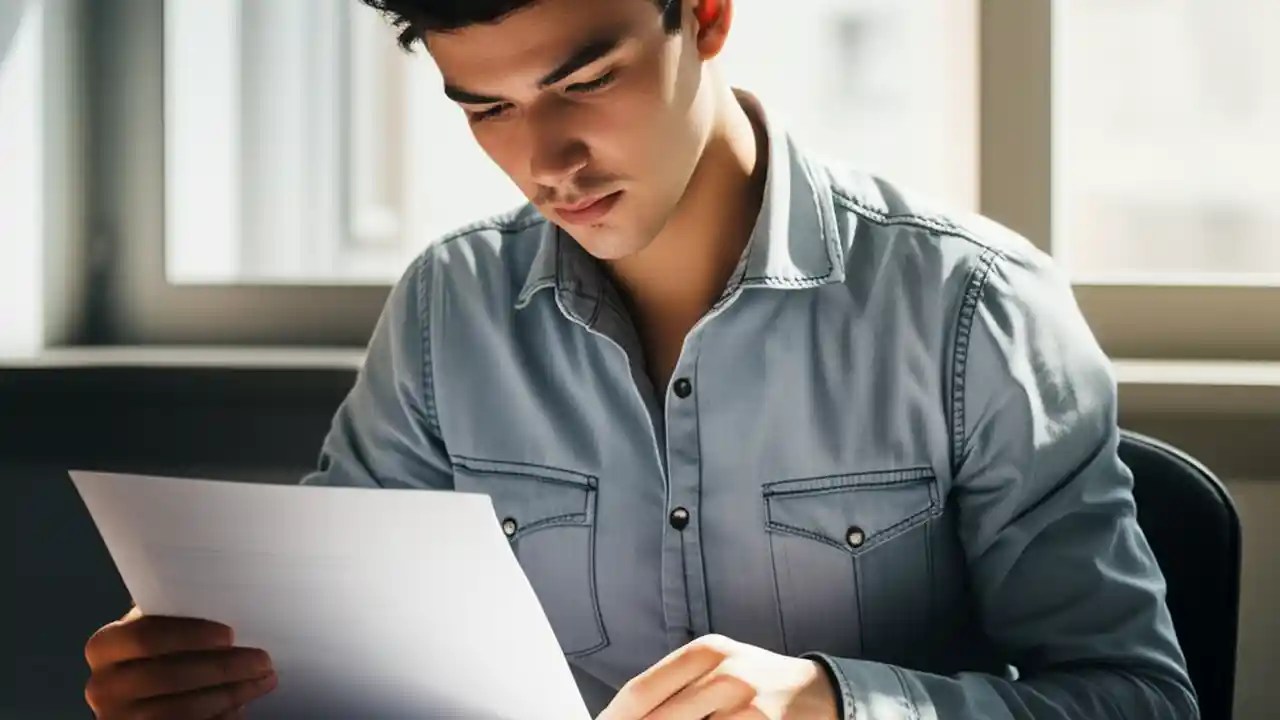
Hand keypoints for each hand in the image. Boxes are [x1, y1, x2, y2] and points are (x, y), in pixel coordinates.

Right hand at [84, 606, 276, 718]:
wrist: (141, 693)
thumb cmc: (163, 648)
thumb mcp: (160, 627)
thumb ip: (179, 614)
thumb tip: (230, 601)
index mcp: (105, 646)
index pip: (145, 637)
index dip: (190, 636)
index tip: (229, 634)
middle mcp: (104, 686)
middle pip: (169, 676)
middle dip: (223, 667)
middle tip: (261, 659)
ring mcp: (119, 717)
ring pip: (182, 709)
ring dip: (231, 693)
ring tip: (263, 679)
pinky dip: (220, 717)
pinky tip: (243, 705)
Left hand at [598, 634, 838, 719]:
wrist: (815, 692)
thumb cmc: (753, 682)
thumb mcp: (715, 668)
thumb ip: (674, 688)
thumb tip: (624, 716)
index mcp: (703, 651)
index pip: (641, 690)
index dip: (614, 717)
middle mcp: (722, 673)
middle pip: (657, 719)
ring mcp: (743, 704)